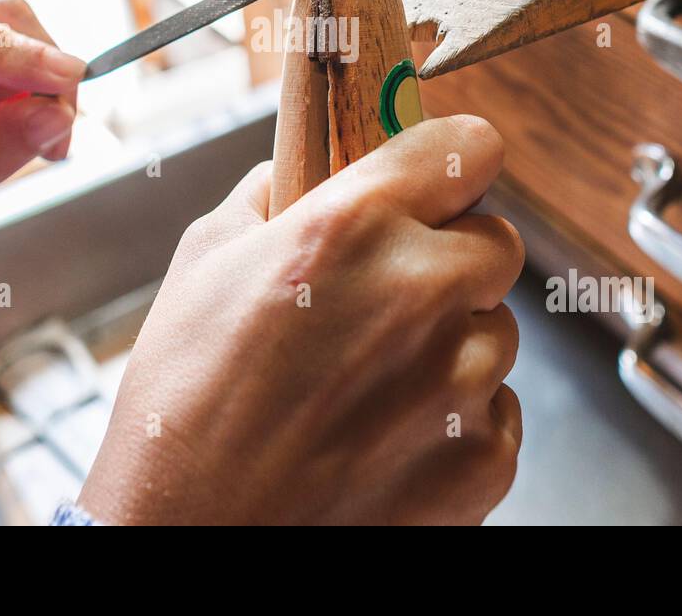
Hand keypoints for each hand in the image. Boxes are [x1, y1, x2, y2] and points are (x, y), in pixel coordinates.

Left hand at [0, 0, 85, 295]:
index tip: (64, 81)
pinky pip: (12, 49)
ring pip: (11, 29)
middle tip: (59, 139)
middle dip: (37, 72)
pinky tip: (22, 129)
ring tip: (40, 145)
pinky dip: (31, 89)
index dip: (6, 46)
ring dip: (39, 85)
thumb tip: (55, 119)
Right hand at [79, 115, 523, 524]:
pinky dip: (456, 415)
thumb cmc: (184, 403)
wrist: (190, 535)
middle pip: (496, 241)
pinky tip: (385, 431)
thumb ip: (271, 195)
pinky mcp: (482, 458)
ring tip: (369, 379)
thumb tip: (300, 170)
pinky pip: (498, 408)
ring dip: (450, 341)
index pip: (470, 146)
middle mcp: (422, 293)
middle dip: (450, 256)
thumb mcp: (204, 260)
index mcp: (354, 227)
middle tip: (387, 292)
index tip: (442, 176)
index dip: (452, 160)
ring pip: (496, 329)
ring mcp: (461, 381)